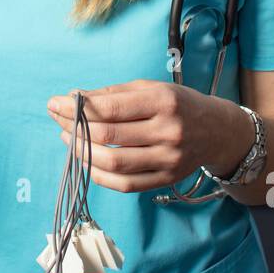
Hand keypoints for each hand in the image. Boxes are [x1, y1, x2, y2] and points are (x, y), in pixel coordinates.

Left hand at [44, 80, 251, 193]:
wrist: (218, 131)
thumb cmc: (178, 104)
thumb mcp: (150, 88)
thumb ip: (112, 93)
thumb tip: (72, 97)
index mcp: (164, 101)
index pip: (110, 108)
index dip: (77, 107)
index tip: (55, 102)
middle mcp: (168, 131)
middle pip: (108, 136)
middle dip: (74, 127)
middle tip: (57, 119)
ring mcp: (168, 160)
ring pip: (113, 163)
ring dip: (82, 152)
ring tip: (68, 138)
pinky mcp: (166, 180)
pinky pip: (125, 184)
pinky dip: (99, 175)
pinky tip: (86, 160)